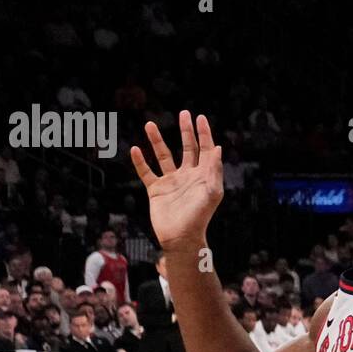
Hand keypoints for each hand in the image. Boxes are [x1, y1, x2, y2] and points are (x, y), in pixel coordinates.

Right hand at [131, 111, 223, 250]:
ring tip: (149, 124)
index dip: (203, 133)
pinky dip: (140, 162)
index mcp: (203, 175)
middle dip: (186, 131)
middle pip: (187, 148)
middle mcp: (187, 176)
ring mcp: (171, 182)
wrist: (181, 238)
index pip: (204, 149)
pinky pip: (146, 173)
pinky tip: (135, 149)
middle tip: (184, 113)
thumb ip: (214, 170)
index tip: (200, 118)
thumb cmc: (199, 217)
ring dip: (157, 141)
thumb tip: (217, 147)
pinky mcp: (156, 191)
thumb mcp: (211, 192)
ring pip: (163, 156)